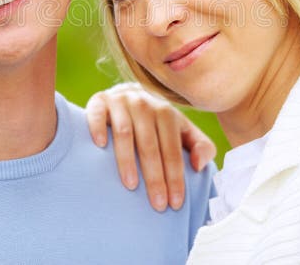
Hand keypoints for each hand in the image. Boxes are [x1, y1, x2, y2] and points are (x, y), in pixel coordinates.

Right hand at [86, 82, 216, 211]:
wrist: (129, 95)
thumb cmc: (159, 123)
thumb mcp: (184, 131)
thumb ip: (202, 146)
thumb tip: (198, 165)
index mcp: (167, 113)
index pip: (172, 150)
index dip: (175, 177)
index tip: (175, 203)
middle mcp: (144, 104)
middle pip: (150, 145)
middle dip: (155, 177)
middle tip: (157, 204)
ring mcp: (120, 101)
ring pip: (124, 132)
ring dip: (127, 159)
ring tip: (131, 185)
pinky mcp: (99, 101)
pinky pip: (97, 114)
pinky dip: (98, 128)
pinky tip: (100, 146)